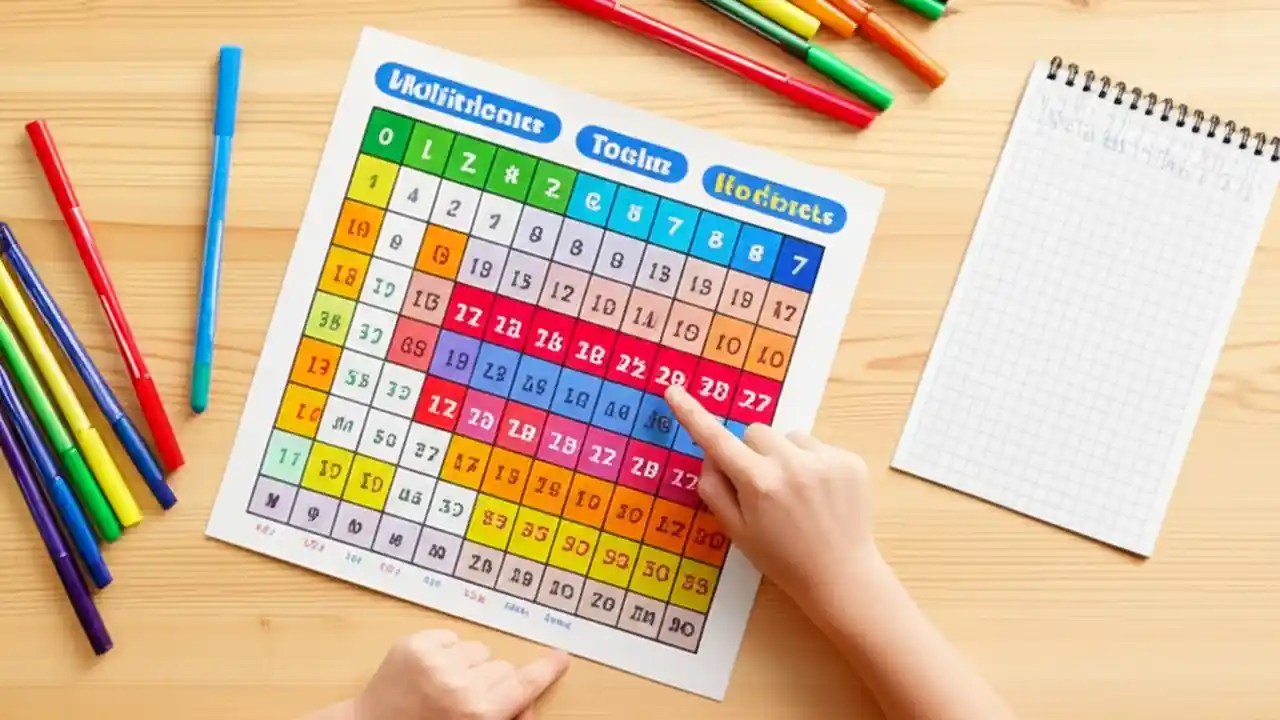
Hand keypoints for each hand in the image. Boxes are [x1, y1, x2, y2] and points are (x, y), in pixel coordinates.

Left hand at [352, 630, 568, 719]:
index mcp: (479, 713)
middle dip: (493, 681)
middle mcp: (460, 684)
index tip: (560, 657)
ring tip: (444, 686)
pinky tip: (429, 673)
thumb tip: (527, 701)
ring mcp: (434, 661)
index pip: (524, 684)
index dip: (545, 670)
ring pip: (478, 649)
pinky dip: (445, 651)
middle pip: (502, 666)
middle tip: (469, 701)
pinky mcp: (414, 644)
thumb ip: (506, 719)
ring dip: (468, 664)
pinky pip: (450, 636)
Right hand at [665, 384, 878, 620]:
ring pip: (789, 436)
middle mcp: (791, 464)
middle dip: (752, 453)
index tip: (674, 390)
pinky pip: (819, 446)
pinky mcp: (850, 461)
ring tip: (797, 494)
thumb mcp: (737, 532)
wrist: (841, 576)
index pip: (716, 440)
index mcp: (759, 484)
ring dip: (786, 456)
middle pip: (755, 432)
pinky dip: (814, 464)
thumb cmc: (782, 558)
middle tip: (763, 488)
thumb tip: (711, 455)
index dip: (692, 414)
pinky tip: (821, 496)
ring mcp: (825, 460)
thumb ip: (715, 490)